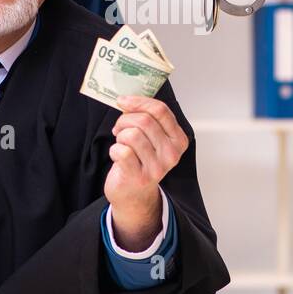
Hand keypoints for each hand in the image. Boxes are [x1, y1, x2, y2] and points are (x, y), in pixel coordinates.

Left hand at [104, 96, 188, 232]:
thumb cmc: (141, 161)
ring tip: (121, 143)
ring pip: (132, 135)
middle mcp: (172, 154)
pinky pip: (121, 151)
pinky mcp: (140, 177)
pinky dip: (114, 150)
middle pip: (144, 121)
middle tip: (119, 128)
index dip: (139, 102)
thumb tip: (128, 99)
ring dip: (120, 136)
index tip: (123, 101)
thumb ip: (148, 119)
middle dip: (125, 120)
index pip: (161, 111)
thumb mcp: (152, 139)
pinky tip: (118, 156)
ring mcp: (157, 167)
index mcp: (178, 140)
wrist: (134, 194)